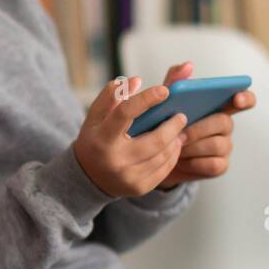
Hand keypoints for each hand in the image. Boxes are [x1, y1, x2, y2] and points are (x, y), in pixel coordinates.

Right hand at [73, 76, 188, 197]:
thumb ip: (112, 95)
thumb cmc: (95, 140)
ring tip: (178, 130)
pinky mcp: (139, 188)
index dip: (146, 99)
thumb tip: (136, 81)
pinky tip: (173, 146)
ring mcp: (128, 176)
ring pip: (163, 155)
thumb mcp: (95, 116)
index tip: (165, 91)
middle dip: (173, 125)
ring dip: (175, 140)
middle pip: (155, 139)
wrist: (88, 178)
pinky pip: (164, 170)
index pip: (125, 113)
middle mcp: (114, 159)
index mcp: (102, 138)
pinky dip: (172, 155)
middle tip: (181, 116)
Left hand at [152, 61, 256, 189]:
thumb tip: (188, 65)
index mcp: (218, 107)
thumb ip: (175, 81)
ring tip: (175, 147)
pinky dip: (194, 162)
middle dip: (201, 128)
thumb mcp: (166, 102)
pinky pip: (213, 164)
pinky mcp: (219, 166)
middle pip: (225, 122)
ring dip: (194, 146)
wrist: (152, 157)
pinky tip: (181, 160)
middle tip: (180, 133)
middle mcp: (225, 126)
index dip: (245, 97)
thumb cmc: (163, 124)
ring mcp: (224, 146)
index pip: (244, 99)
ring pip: (218, 144)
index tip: (237, 98)